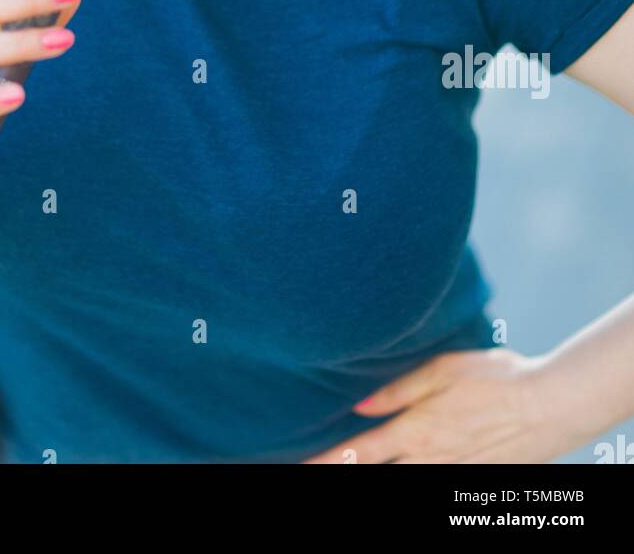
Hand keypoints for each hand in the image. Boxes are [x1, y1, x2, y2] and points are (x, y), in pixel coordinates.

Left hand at [302, 347, 567, 463]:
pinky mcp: (472, 482)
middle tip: (316, 467)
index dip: (327, 461)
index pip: (359, 454)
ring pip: (404, 484)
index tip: (302, 465)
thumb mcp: (443, 369)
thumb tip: (359, 406)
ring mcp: (452, 476)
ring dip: (376, 475)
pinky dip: (413, 475)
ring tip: (351, 466)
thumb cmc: (498, 378)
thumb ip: (398, 389)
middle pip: (377, 477)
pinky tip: (407, 464)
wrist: (552, 406)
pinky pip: (436, 485)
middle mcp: (429, 460)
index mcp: (417, 431)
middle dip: (346, 472)